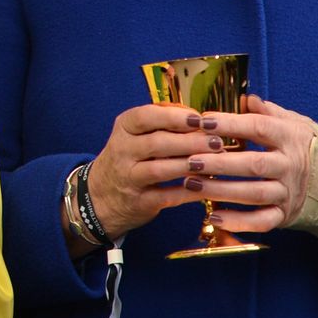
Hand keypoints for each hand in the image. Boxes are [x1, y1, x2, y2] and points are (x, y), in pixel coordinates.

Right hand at [83, 104, 222, 239]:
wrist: (100, 196)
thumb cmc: (129, 157)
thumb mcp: (135, 133)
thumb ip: (163, 119)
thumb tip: (197, 115)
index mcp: (124, 128)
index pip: (145, 116)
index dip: (174, 117)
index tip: (200, 118)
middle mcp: (122, 151)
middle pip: (156, 142)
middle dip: (190, 141)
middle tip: (217, 141)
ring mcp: (128, 178)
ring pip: (160, 169)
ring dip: (190, 165)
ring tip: (216, 162)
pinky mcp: (138, 202)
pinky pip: (166, 196)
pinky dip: (188, 192)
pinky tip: (207, 187)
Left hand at [192, 95, 314, 233]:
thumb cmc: (304, 147)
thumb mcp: (294, 123)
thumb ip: (269, 111)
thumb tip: (246, 98)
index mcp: (290, 138)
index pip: (259, 127)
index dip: (231, 123)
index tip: (203, 121)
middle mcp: (290, 165)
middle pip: (254, 164)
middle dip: (220, 163)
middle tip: (190, 160)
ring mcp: (288, 192)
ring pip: (254, 194)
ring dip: (221, 191)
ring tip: (191, 184)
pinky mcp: (285, 214)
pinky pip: (262, 221)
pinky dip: (239, 222)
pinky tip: (213, 216)